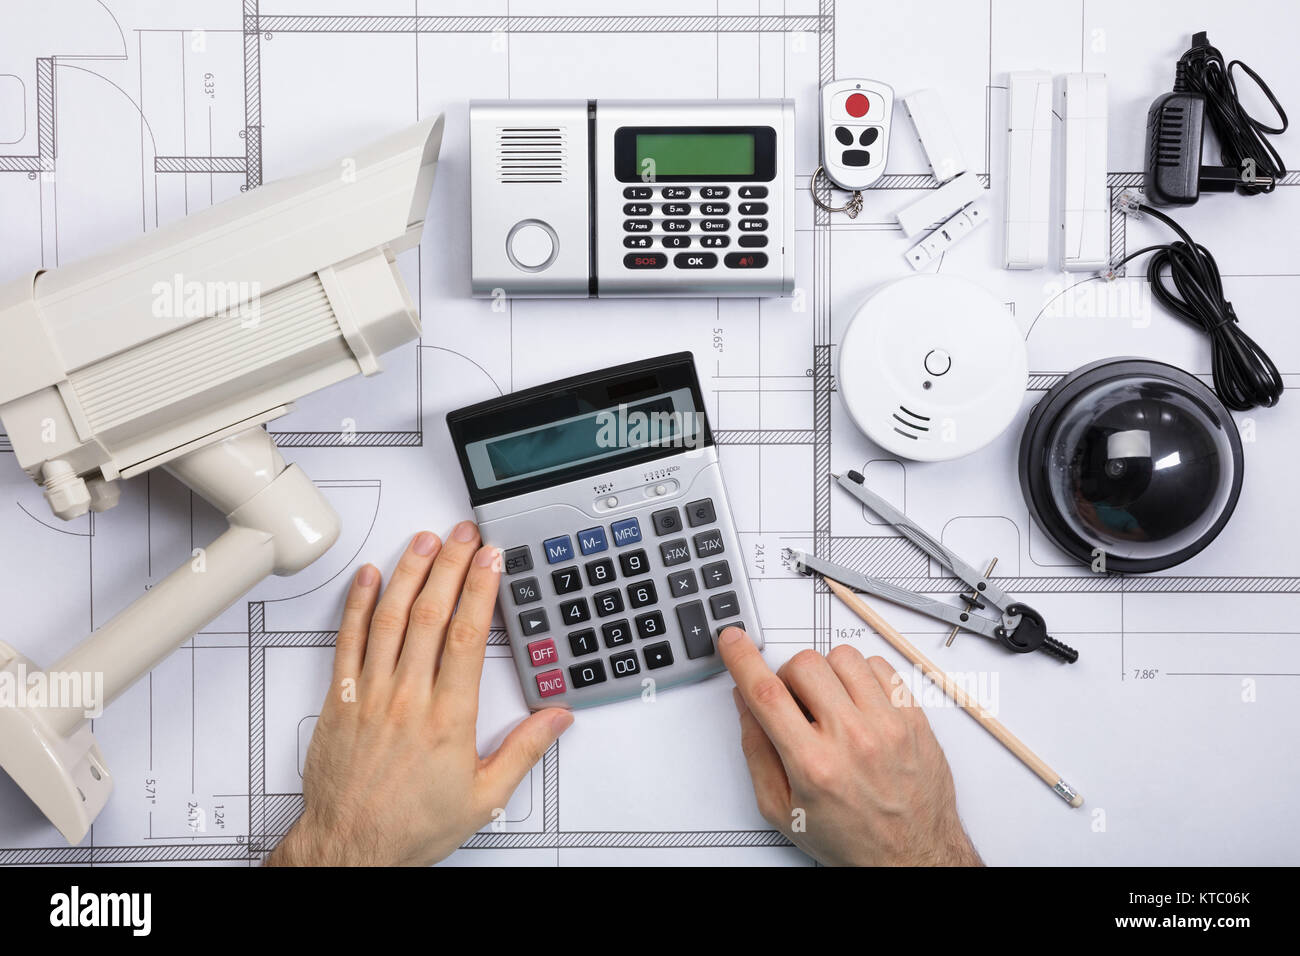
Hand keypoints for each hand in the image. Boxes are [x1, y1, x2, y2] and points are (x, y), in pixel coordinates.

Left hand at [267, 522, 573, 866]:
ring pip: (391, 619)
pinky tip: (369, 577)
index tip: (490, 560)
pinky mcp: (340, 700)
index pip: (467, 636)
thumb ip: (524, 751)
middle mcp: (408, 699)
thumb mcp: (484, 797)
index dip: (480, 589)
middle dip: (450, 566)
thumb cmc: (409, 826)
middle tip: (464, 535)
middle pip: (432, 615)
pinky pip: (348, 641)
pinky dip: (358, 604)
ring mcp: (371, 695)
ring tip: (424, 541)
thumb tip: (556, 719)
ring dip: (410, 573)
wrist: (350, 849)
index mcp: (447, 719)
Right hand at [719, 627, 979, 865]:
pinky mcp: (914, 718)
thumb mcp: (783, 809)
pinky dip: (862, 675)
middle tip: (795, 701)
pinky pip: (881, 666)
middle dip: (788, 676)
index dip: (743, 659)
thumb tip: (746, 703)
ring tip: (830, 703)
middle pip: (805, 665)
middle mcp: (853, 740)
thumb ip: (757, 752)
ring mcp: (888, 725)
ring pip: (843, 657)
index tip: (733, 641)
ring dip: (827, 673)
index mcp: (814, 766)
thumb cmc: (852, 838)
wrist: (913, 856)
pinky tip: (858, 702)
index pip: (767, 694)